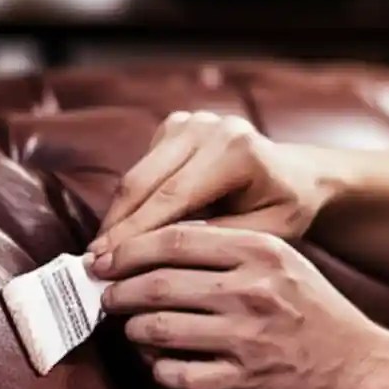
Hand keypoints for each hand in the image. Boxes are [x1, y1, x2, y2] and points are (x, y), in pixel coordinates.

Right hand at [89, 111, 335, 255]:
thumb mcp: (265, 234)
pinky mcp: (174, 126)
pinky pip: (141, 169)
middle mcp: (210, 128)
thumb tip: (156, 256)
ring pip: (136, 175)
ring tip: (99, 254)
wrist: (297, 175)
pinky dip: (128, 203)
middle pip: (145, 182)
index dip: (135, 234)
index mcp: (237, 151)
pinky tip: (120, 234)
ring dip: (116, 216)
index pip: (173, 197)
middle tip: (91, 265)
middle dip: (116, 227)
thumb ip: (216, 239)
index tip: (106, 265)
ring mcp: (189, 122)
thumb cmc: (285, 208)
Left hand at [94, 223, 388, 388]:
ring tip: (131, 329)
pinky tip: (160, 364)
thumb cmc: (312, 311)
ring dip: (134, 331)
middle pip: (159, 284)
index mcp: (260, 252)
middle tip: (105, 297)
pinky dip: (159, 370)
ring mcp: (249, 337)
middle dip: (119, 292)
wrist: (361, 368)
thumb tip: (154, 245)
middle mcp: (253, 291)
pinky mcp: (246, 380)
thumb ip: (227, 248)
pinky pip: (179, 376)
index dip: (128, 250)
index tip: (103, 260)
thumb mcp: (282, 262)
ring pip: (161, 330)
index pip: (175, 240)